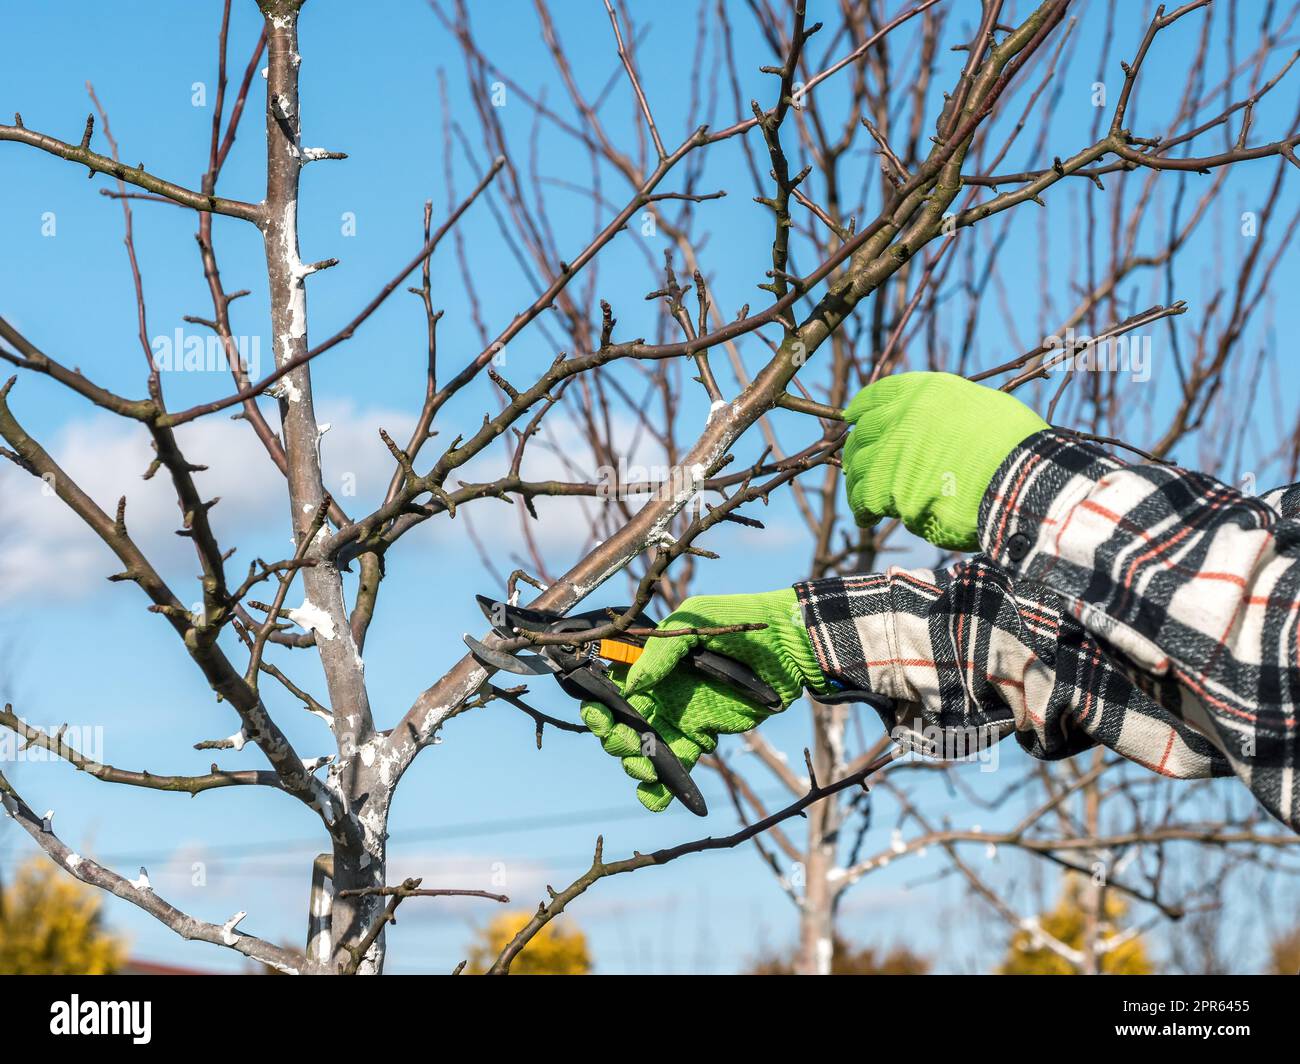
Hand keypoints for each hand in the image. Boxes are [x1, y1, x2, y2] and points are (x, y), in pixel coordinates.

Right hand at [580, 589, 826, 810]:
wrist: (786, 647)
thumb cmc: (737, 624)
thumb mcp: (693, 624)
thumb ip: (660, 654)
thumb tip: (629, 687)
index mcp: (648, 664)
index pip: (609, 689)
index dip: (598, 706)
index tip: (601, 714)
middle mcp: (657, 693)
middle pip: (620, 725)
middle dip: (615, 739)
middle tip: (629, 742)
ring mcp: (677, 717)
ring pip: (642, 750)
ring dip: (634, 765)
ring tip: (645, 769)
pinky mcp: (701, 736)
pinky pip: (676, 765)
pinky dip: (662, 788)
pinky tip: (655, 798)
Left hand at [841, 371, 1047, 549]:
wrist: (1025, 477)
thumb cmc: (1016, 443)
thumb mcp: (979, 405)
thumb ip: (944, 411)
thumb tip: (933, 426)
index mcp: (922, 392)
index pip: (875, 397)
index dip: (861, 412)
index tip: (854, 420)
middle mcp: (901, 419)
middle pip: (861, 438)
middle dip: (857, 454)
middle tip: (858, 467)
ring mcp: (894, 456)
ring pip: (860, 473)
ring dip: (858, 487)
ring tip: (862, 500)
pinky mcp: (895, 494)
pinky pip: (870, 503)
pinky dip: (866, 512)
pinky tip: (866, 518)